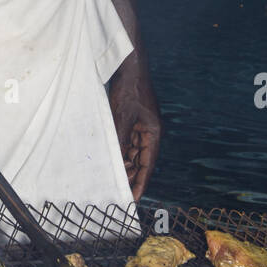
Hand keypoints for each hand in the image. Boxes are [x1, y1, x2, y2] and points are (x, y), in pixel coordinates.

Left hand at [108, 67, 161, 201]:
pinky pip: (129, 141)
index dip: (140, 183)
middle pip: (142, 161)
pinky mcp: (135, 120)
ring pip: (134, 152)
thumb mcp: (121, 118)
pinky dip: (122, 151)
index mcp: (154, 133)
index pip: (147, 165)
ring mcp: (143, 126)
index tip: (133, 200)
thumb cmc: (128, 90)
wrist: (129, 66)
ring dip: (125, 164)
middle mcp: (151, 132)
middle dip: (131, 176)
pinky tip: (112, 159)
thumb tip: (117, 162)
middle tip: (118, 192)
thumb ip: (120, 140)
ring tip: (112, 178)